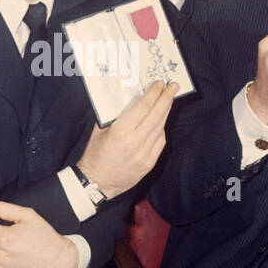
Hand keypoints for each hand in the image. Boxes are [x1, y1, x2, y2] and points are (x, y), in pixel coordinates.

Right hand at [77, 80, 177, 196]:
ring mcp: (144, 154)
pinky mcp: (149, 163)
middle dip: (166, 98)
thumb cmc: (95, 155)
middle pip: (156, 115)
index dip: (153, 93)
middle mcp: (135, 142)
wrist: (96, 183)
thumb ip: (112, 114)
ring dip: (166, 112)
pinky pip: (160, 142)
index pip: (143, 107)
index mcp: (120, 131)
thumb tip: (126, 97)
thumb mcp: (98, 131)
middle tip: (173, 86)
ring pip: (160, 127)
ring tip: (168, 100)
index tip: (159, 84)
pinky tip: (161, 121)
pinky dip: (161, 129)